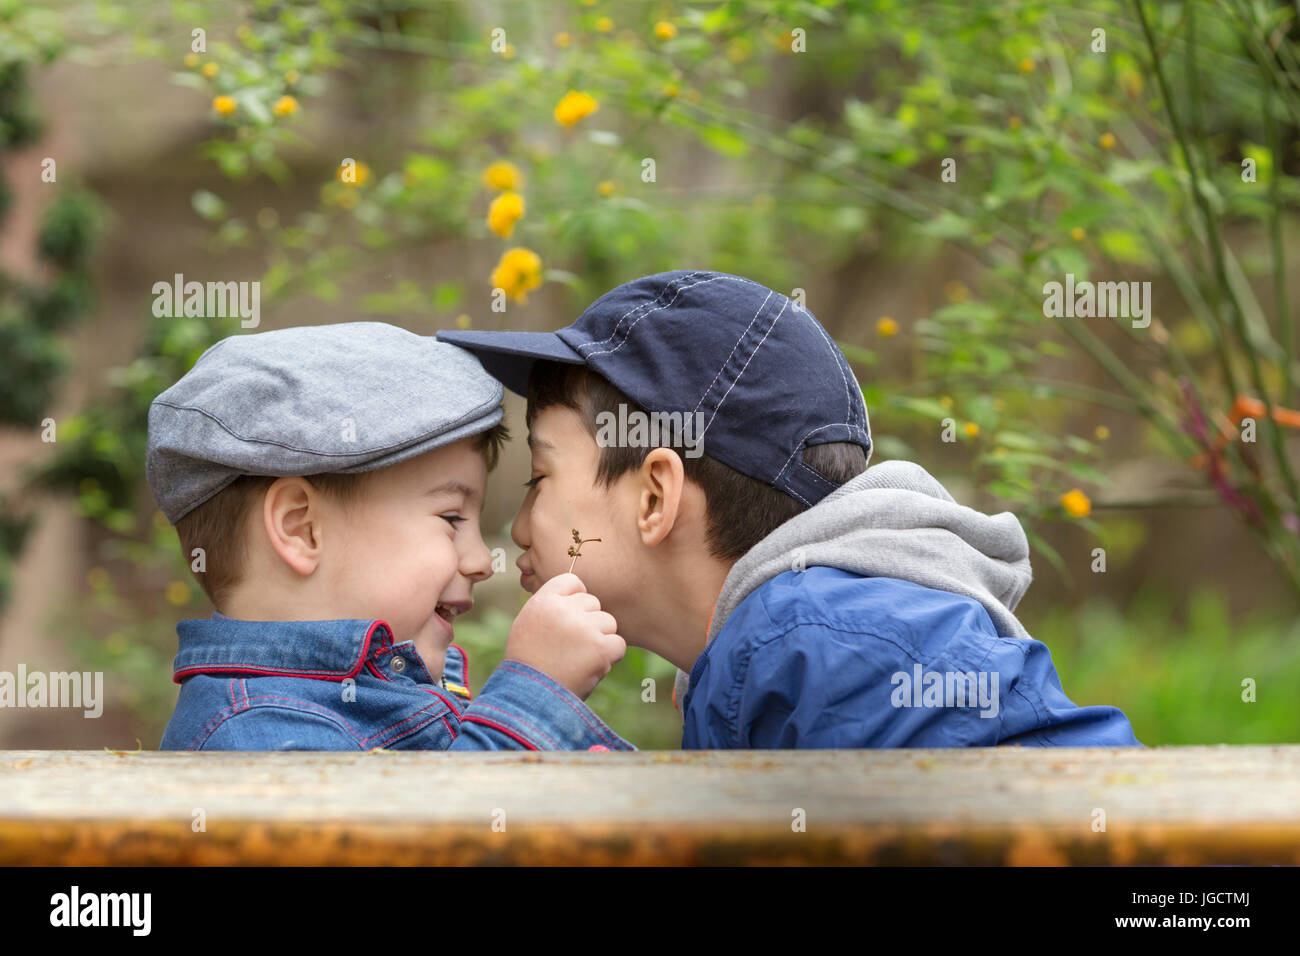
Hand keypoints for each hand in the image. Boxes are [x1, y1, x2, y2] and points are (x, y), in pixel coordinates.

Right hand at [504, 572, 624, 699]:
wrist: (529, 696)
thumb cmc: (528, 663)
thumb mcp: (528, 623)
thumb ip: (551, 606)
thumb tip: (578, 597)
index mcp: (544, 600)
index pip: (572, 581)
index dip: (575, 599)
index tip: (570, 617)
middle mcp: (564, 609)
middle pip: (593, 603)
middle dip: (588, 622)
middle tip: (571, 646)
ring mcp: (584, 627)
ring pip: (608, 622)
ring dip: (600, 639)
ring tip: (579, 658)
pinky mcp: (600, 647)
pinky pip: (618, 643)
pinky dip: (610, 656)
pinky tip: (591, 666)